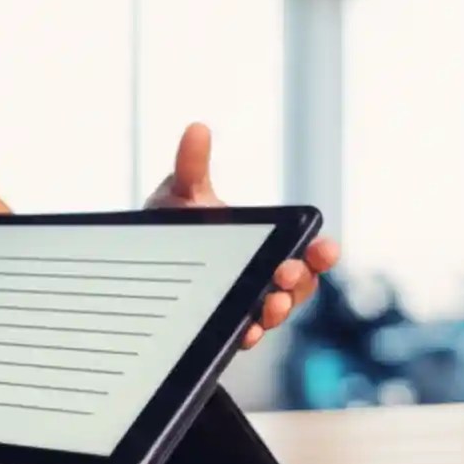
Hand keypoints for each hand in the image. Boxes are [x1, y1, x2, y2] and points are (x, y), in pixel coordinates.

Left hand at [145, 124, 340, 348]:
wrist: (138, 261)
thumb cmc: (172, 225)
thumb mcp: (180, 194)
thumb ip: (191, 166)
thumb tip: (196, 128)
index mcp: (267, 244)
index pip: (306, 252)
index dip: (321, 253)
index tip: (325, 248)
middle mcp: (262, 276)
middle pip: (298, 286)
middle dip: (300, 281)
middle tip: (286, 272)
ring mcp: (245, 304)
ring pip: (275, 313)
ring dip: (278, 310)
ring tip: (270, 303)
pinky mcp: (222, 326)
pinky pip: (242, 335)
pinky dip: (247, 334)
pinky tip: (245, 332)